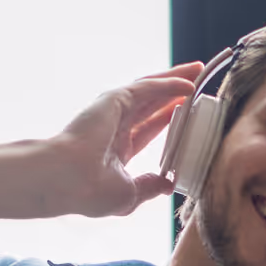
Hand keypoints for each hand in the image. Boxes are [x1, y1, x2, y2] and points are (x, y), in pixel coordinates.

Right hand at [47, 64, 203, 217]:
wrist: (68, 180)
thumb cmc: (89, 192)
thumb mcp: (128, 194)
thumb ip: (148, 186)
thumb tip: (167, 184)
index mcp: (116, 149)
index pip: (149, 128)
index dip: (168, 120)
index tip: (188, 115)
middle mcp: (115, 126)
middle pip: (152, 103)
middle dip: (175, 93)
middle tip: (197, 82)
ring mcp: (113, 110)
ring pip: (151, 89)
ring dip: (175, 79)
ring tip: (197, 71)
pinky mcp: (115, 100)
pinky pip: (148, 88)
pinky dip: (170, 84)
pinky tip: (189, 83)